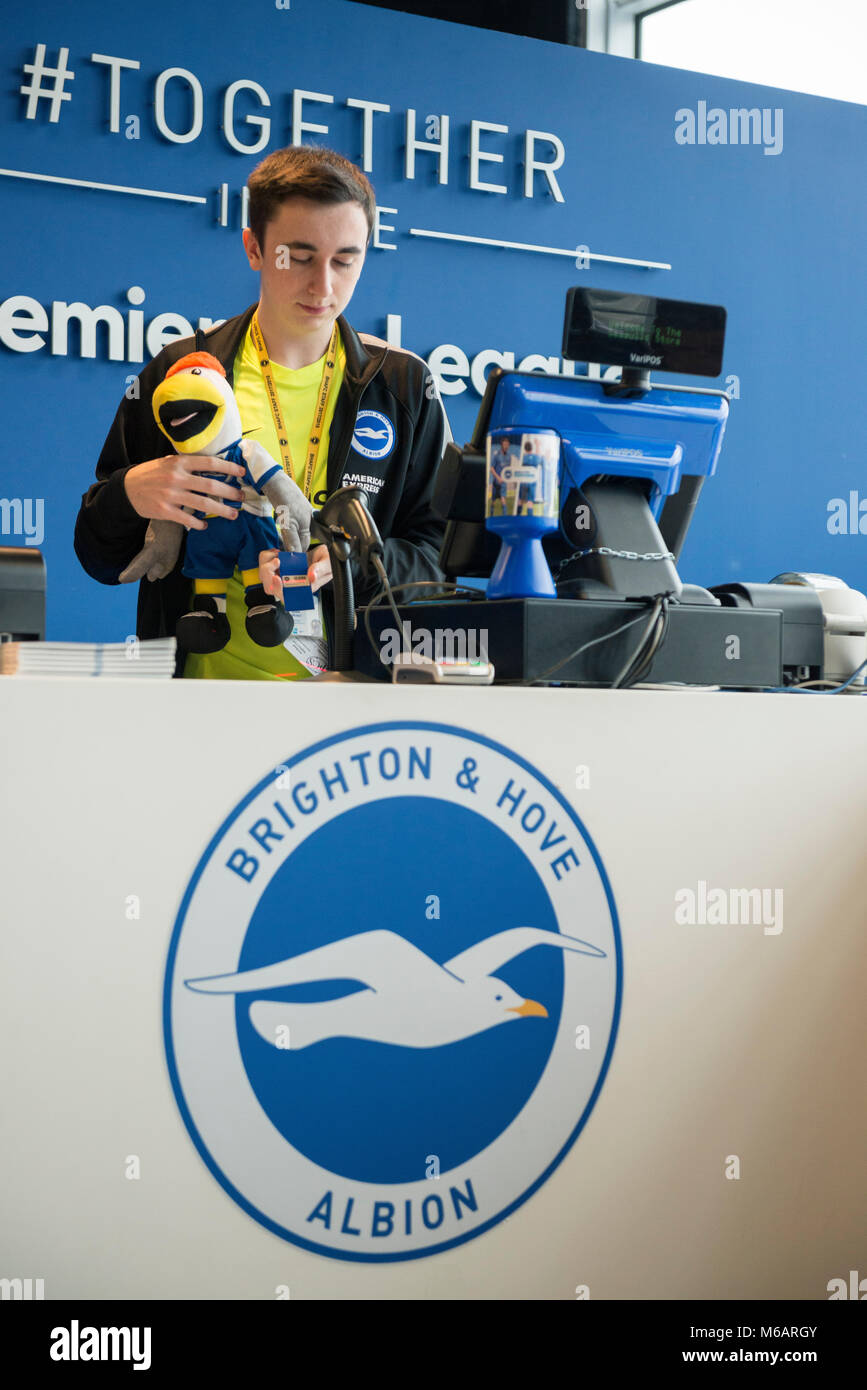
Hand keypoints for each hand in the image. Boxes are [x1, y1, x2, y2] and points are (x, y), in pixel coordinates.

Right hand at [123, 455, 245, 529]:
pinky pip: (187, 519)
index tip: (242, 472)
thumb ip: (187, 464)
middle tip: (242, 497)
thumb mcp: (168, 462)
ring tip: (233, 514)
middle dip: (230, 492)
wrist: (126, 488)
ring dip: (222, 510)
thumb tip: (213, 466)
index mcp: (179, 463)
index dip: (228, 468)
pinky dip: (198, 523)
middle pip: (211, 485)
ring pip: (203, 504)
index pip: (209, 463)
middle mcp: (176, 478)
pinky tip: (204, 525)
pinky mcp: (165, 511)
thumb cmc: (151, 474)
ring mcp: (171, 495)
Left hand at [258, 545, 332, 599]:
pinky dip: (267, 557)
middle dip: (268, 575)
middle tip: (277, 562)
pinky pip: (266, 565)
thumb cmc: (328, 562)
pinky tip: (277, 553)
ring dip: (267, 565)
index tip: (277, 577)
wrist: (325, 553)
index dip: (278, 589)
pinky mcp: (281, 566)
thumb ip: (321, 570)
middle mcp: (292, 584)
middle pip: (271, 588)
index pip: (286, 596)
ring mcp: (285, 575)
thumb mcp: (329, 564)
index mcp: (304, 588)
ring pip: (265, 577)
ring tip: (278, 556)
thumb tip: (311, 576)